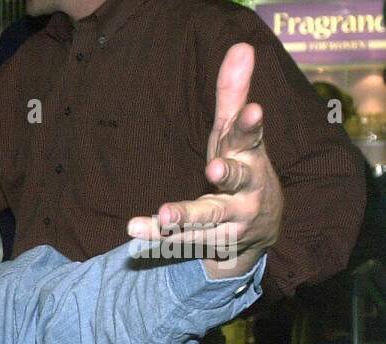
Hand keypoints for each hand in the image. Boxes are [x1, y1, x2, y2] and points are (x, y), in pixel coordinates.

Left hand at [127, 43, 281, 278]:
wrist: (259, 229)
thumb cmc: (239, 166)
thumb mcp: (234, 135)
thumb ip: (232, 95)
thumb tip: (241, 47)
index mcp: (251, 158)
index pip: (251, 137)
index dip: (251, 124)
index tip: (252, 110)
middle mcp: (246, 191)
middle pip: (236, 182)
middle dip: (227, 177)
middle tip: (214, 169)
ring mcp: (231, 221)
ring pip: (207, 219)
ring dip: (183, 218)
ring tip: (161, 217)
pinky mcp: (211, 242)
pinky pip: (184, 242)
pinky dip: (161, 239)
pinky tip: (137, 232)